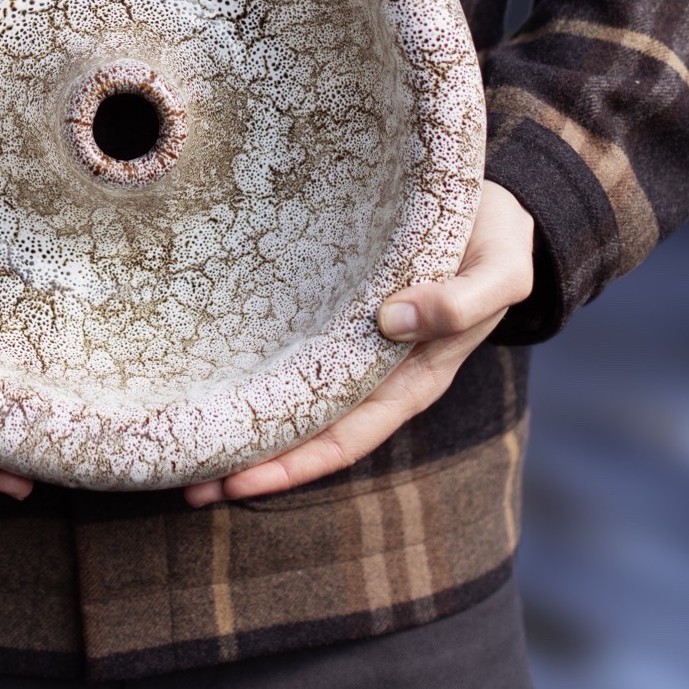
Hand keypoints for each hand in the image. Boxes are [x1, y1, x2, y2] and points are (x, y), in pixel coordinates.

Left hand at [184, 180, 534, 505]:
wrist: (498, 206)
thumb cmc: (499, 241)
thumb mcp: (501, 271)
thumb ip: (463, 301)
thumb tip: (393, 322)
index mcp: (418, 375)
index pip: (347, 437)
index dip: (294, 464)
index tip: (238, 483)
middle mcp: (381, 369)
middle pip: (310, 429)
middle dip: (253, 460)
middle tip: (188, 480)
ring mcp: (358, 340)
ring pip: (297, 394)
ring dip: (248, 420)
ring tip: (187, 438)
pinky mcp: (342, 305)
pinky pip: (298, 350)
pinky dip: (262, 368)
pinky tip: (219, 368)